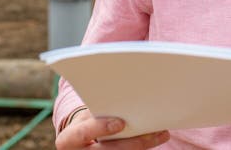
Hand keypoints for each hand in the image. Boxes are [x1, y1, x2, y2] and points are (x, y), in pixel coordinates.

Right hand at [55, 109, 169, 149]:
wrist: (79, 143)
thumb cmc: (85, 122)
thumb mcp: (85, 116)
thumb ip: (98, 109)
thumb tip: (121, 87)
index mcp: (68, 139)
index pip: (81, 134)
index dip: (100, 128)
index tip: (120, 122)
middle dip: (132, 142)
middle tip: (152, 131)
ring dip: (143, 145)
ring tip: (161, 134)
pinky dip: (141, 148)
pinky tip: (156, 138)